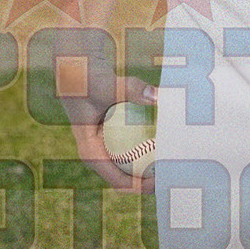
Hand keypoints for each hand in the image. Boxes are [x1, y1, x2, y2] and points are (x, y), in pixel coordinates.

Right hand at [59, 51, 158, 194]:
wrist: (76, 62)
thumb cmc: (85, 77)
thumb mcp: (105, 86)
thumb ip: (129, 90)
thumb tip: (157, 97)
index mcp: (90, 151)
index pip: (116, 179)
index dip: (138, 186)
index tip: (158, 182)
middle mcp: (98, 150)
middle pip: (127, 174)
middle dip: (149, 178)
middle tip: (172, 173)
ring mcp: (106, 140)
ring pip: (131, 160)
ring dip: (150, 162)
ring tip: (173, 161)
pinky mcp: (114, 129)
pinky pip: (133, 143)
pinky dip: (147, 143)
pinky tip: (165, 139)